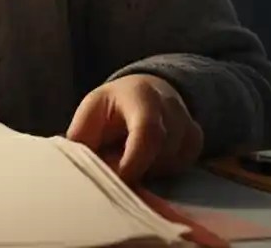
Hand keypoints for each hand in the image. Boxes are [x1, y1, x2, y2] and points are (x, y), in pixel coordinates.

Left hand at [66, 74, 202, 183]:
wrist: (145, 91)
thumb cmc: (111, 106)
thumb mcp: (90, 113)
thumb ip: (82, 139)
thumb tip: (75, 170)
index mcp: (141, 96)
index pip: (148, 131)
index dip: (134, 161)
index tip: (117, 179)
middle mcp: (171, 108)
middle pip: (162, 153)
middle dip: (138, 169)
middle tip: (116, 170)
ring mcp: (188, 124)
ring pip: (172, 164)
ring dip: (148, 171)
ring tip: (128, 159)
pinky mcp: (196, 141)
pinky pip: (181, 167)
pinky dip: (162, 172)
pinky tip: (147, 160)